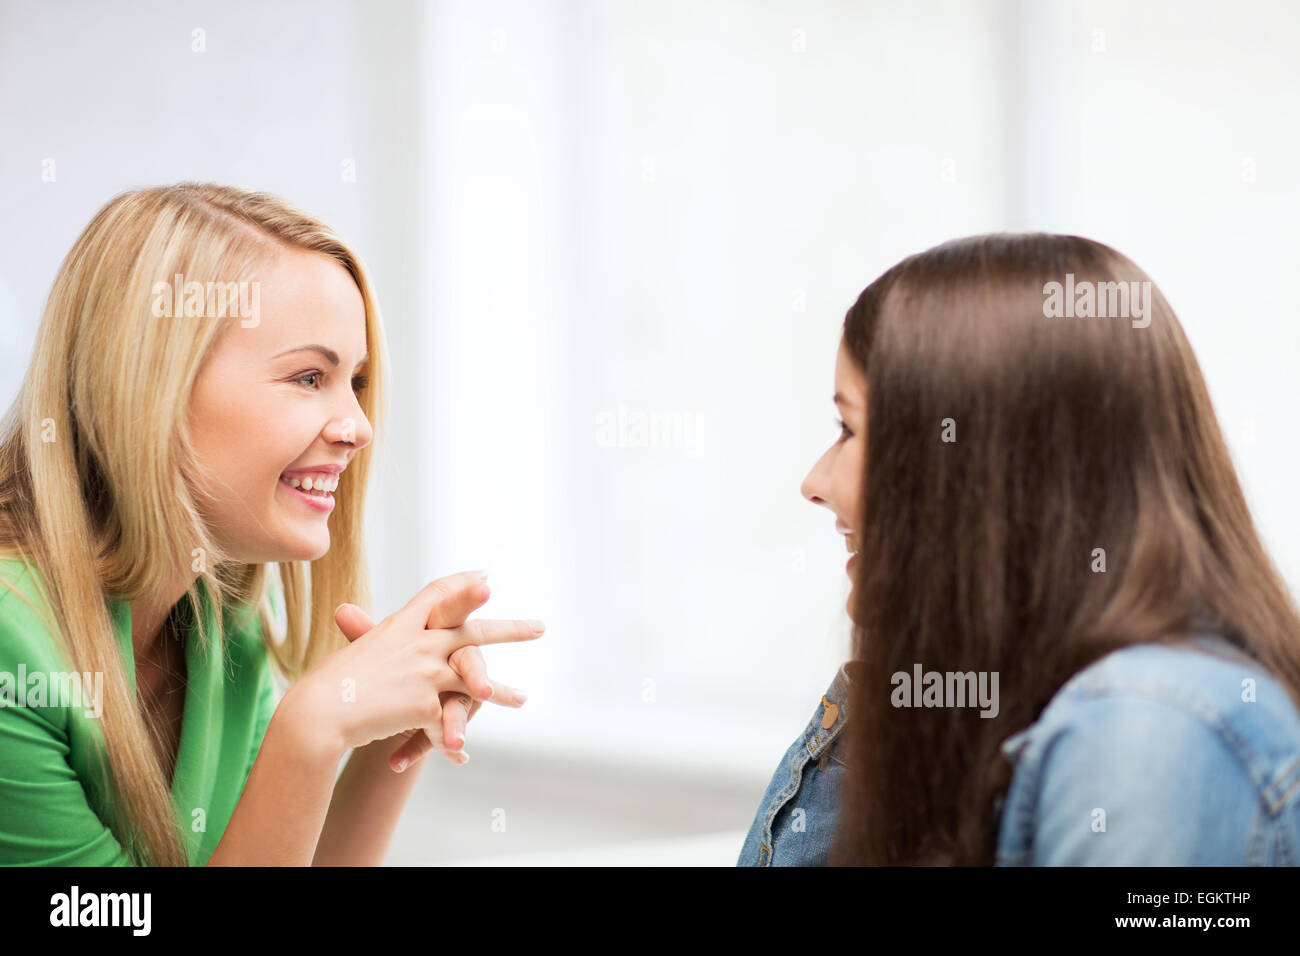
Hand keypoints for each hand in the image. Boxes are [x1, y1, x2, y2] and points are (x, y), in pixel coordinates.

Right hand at [299, 570, 540, 771]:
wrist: (317, 713)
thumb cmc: (328, 684)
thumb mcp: (358, 650)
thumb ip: (374, 636)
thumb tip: (355, 617)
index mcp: (401, 625)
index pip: (438, 595)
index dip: (462, 586)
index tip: (485, 578)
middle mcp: (419, 643)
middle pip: (473, 631)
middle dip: (509, 629)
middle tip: (540, 628)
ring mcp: (426, 672)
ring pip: (474, 677)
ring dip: (500, 691)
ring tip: (523, 699)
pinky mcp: (425, 704)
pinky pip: (447, 723)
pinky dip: (451, 743)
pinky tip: (462, 756)